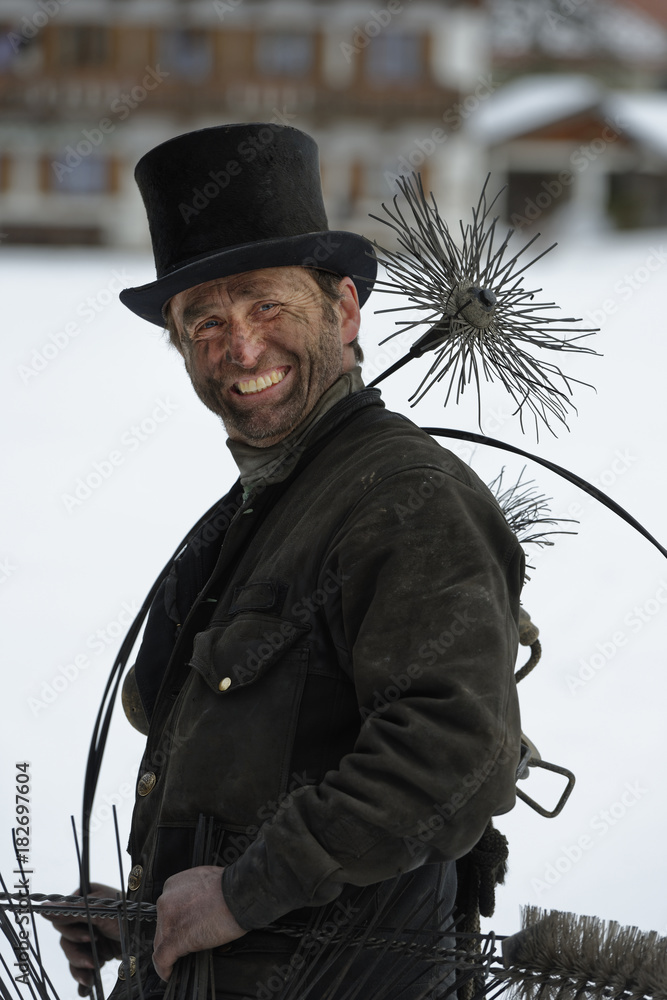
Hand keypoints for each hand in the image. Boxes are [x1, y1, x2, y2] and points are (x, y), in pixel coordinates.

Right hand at [41, 883, 123, 994]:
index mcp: (82, 903)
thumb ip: (72, 911)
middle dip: (78, 954)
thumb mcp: (101, 911)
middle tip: (92, 962)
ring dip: (79, 969)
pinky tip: (85, 989)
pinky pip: (82, 969)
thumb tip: (44, 907)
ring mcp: (90, 937)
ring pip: (73, 957)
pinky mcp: (96, 953)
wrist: (150, 932)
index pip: (63, 920)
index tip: (90, 938)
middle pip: (66, 942)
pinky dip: (83, 980)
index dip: (73, 932)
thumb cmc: (128, 913)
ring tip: (89, 979)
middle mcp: (84, 920)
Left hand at [152, 866, 246, 981]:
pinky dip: (165, 970)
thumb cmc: (232, 888)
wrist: (241, 893)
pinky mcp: (175, 938)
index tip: (184, 930)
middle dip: (173, 938)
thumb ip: (194, 895)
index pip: (167, 911)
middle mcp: (166, 900)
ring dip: (170, 954)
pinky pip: (162, 959)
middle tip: (187, 947)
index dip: (175, 923)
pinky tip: (170, 975)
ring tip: (180, 963)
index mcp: (173, 885)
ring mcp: (168, 920)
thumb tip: (197, 909)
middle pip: (163, 927)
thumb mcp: (205, 882)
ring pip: (161, 943)